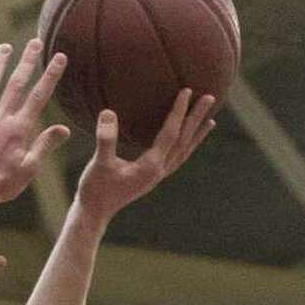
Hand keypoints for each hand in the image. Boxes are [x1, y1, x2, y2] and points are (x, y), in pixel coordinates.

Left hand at [0, 38, 69, 209]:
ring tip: (4, 48)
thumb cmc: (1, 186)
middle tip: (34, 41)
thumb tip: (65, 129)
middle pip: (16, 83)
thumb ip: (45, 145)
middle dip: (27, 61)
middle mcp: (0, 119)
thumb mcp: (29, 169)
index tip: (59, 56)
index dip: (50, 75)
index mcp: (19, 129)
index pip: (39, 96)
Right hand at [76, 91, 215, 227]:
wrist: (93, 214)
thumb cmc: (94, 189)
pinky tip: (185, 141)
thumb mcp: (99, 163)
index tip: (187, 90)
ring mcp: (156, 176)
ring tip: (210, 122)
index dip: (178, 111)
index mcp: (150, 167)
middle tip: (210, 97)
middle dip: (196, 119)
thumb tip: (108, 112)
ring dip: (196, 135)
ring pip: (183, 152)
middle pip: (183, 141)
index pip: (170, 134)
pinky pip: (174, 159)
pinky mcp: (150, 178)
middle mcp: (158, 172)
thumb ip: (105, 139)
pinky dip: (184, 147)